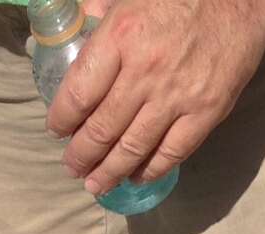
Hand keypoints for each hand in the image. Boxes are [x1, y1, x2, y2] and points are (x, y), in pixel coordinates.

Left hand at [49, 0, 264, 194]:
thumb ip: (100, 10)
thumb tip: (77, 21)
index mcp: (120, 36)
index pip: (79, 92)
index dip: (62, 119)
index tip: (57, 130)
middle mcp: (145, 72)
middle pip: (103, 128)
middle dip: (82, 155)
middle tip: (72, 168)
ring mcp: (177, 97)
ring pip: (133, 147)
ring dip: (110, 172)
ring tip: (96, 185)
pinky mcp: (207, 112)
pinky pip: (172, 152)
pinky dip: (150, 169)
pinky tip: (136, 177)